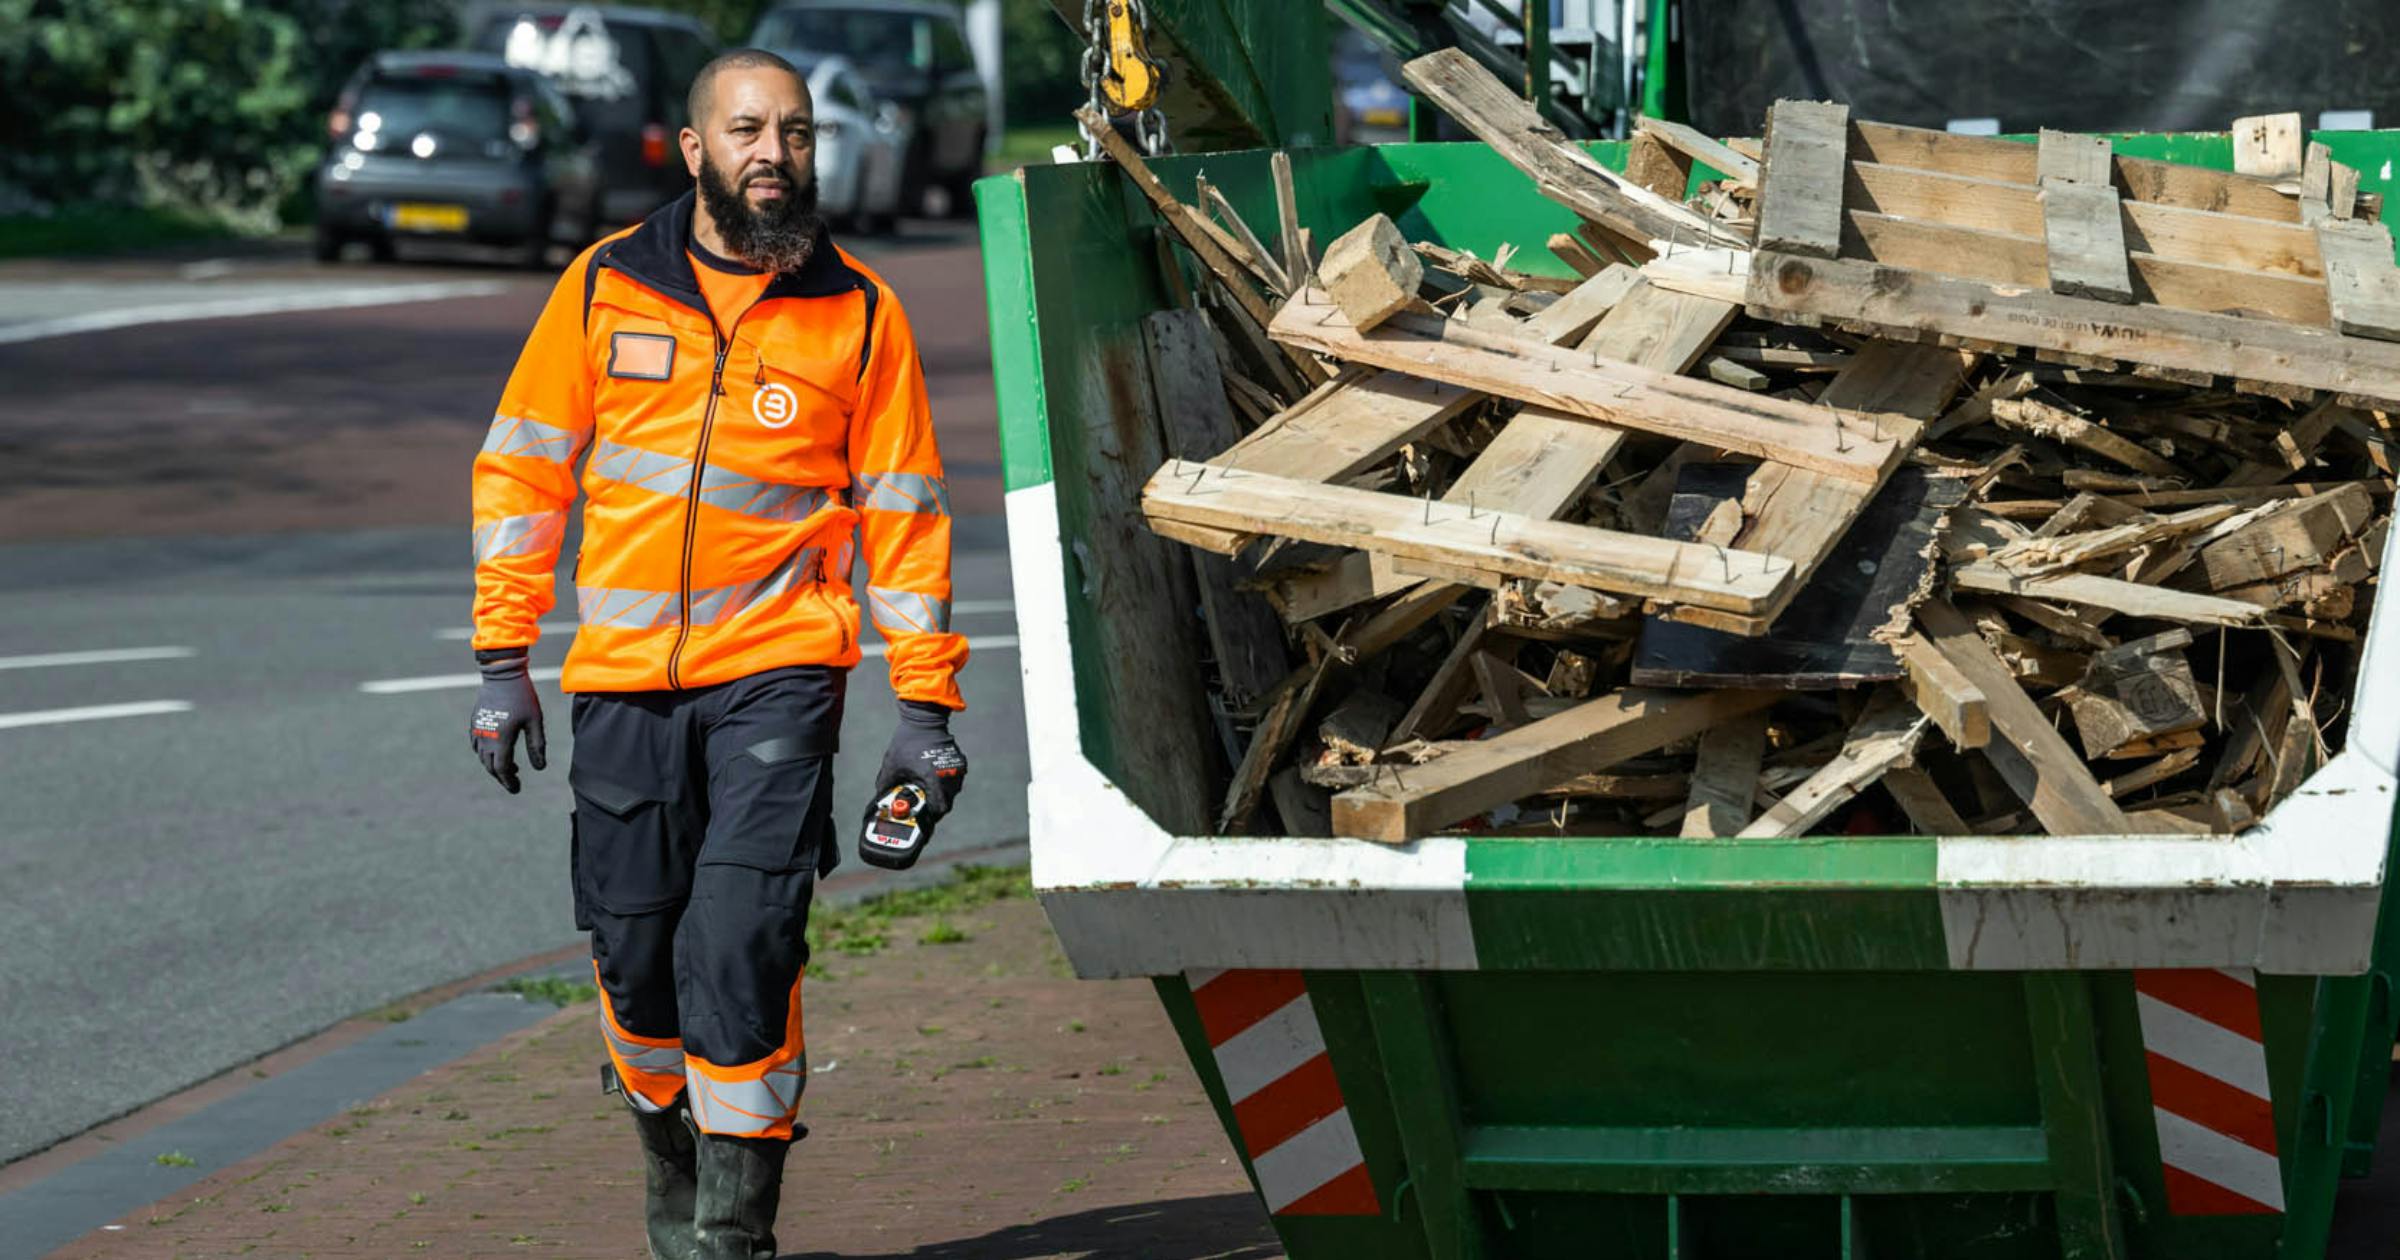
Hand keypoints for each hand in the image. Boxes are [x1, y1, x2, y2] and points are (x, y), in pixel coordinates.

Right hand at [468, 650, 546, 793]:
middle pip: (490, 766)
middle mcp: (485, 737)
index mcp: (500, 739)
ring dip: (494, 765)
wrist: (502, 674)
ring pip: (482, 756)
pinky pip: (476, 744)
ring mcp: (477, 729)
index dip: (509, 781)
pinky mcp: (475, 721)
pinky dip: (485, 753)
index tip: (517, 788)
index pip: (502, 769)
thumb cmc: (522, 696)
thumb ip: (537, 745)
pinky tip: (496, 752)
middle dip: (501, 776)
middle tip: (514, 781)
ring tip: (511, 767)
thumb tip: (540, 768)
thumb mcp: (535, 721)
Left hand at [871, 700, 966, 822]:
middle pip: (946, 803)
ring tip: (926, 790)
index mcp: (934, 779)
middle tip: (921, 805)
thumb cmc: (908, 741)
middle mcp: (949, 775)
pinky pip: (954, 780)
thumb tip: (880, 799)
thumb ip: (885, 785)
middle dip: (934, 807)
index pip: (939, 809)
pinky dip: (945, 783)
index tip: (922, 818)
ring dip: (940, 795)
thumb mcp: (892, 765)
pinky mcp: (959, 762)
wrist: (924, 719)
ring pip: (952, 793)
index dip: (930, 817)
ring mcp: (956, 769)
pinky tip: (932, 777)